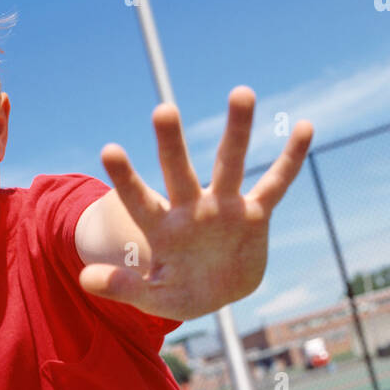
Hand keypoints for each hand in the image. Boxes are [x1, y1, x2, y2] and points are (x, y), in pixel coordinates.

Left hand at [78, 86, 312, 320]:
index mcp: (162, 227)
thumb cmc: (180, 290)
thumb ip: (124, 287)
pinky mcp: (254, 214)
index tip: (109, 150)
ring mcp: (224, 207)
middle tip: (163, 110)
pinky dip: (290, 159)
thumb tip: (85, 279)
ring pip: (230, 164)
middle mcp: (192, 209)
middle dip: (172, 144)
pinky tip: (305, 127)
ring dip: (237, 131)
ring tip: (242, 92)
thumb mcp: (153, 297)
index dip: (125, 178)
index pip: (139, 200)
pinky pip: (275, 184)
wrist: (218, 293)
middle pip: (179, 172)